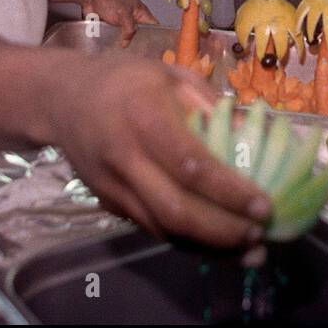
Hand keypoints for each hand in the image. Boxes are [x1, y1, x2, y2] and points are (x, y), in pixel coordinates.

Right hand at [47, 55, 270, 248]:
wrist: (62, 98)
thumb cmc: (127, 81)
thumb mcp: (171, 76)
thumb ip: (211, 106)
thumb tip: (258, 135)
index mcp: (144, 117)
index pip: (190, 164)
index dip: (229, 191)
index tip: (265, 205)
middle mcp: (125, 157)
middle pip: (176, 210)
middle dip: (223, 231)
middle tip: (261, 236)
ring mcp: (112, 186)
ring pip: (163, 229)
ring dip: (209, 246)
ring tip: (250, 251)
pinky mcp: (108, 203)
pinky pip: (152, 229)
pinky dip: (188, 242)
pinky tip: (218, 245)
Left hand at [81, 0, 156, 45]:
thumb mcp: (124, 15)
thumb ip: (129, 30)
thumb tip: (127, 43)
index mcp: (140, 11)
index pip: (154, 25)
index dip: (156, 34)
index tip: (153, 45)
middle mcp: (132, 16)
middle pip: (139, 32)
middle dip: (137, 40)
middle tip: (135, 48)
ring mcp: (120, 21)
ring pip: (125, 35)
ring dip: (122, 40)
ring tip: (121, 46)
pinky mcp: (110, 25)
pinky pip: (113, 35)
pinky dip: (111, 39)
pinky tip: (110, 42)